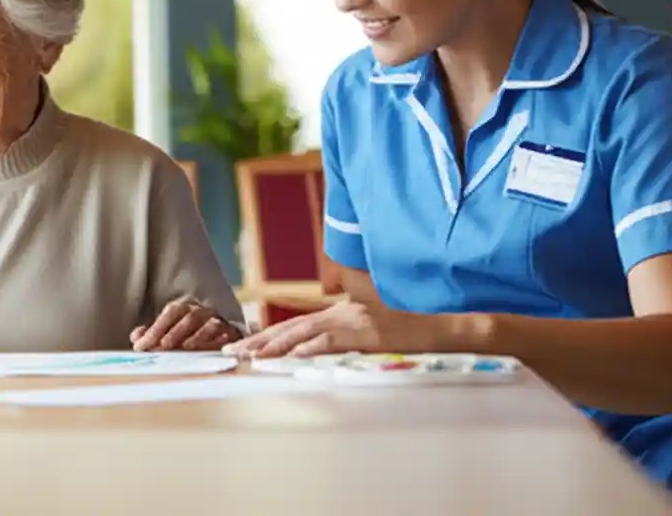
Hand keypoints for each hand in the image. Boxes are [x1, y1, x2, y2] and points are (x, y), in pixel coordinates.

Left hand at [131, 298, 242, 350]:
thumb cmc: (190, 333)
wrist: (225, 332)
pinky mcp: (234, 331)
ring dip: (197, 335)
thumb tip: (135, 337)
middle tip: (161, 346)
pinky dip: (220, 340)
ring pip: (209, 324)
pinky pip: (229, 333)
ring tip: (185, 346)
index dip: (155, 329)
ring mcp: (220, 320)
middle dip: (174, 332)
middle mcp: (202, 310)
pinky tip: (211, 349)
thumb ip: (153, 333)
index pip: (170, 313)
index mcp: (185, 307)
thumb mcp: (169, 332)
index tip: (140, 345)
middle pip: (188, 318)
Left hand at [223, 300, 444, 358]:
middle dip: (259, 340)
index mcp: (336, 315)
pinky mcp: (365, 332)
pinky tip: (293, 356)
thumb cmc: (405, 330)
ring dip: (277, 345)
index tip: (241, 346)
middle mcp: (338, 314)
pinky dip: (311, 348)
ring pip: (304, 332)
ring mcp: (351, 321)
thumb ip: (343, 336)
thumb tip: (316, 351)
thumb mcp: (368, 330)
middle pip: (289, 327)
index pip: (292, 326)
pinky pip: (332, 341)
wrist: (438, 328)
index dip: (264, 335)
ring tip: (253, 355)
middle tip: (233, 352)